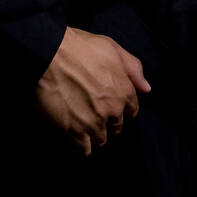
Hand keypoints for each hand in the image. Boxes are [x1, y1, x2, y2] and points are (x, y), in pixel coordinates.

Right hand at [33, 26, 151, 156]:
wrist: (50, 53)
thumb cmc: (80, 47)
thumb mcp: (112, 48)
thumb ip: (133, 68)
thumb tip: (146, 88)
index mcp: (124, 91)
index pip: (131, 111)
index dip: (122, 109)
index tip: (113, 107)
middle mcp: (112, 110)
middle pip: (116, 127)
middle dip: (108, 122)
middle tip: (95, 114)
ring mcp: (93, 122)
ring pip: (101, 139)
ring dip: (95, 133)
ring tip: (83, 125)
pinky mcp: (74, 131)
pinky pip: (84, 149)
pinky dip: (82, 146)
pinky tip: (77, 138)